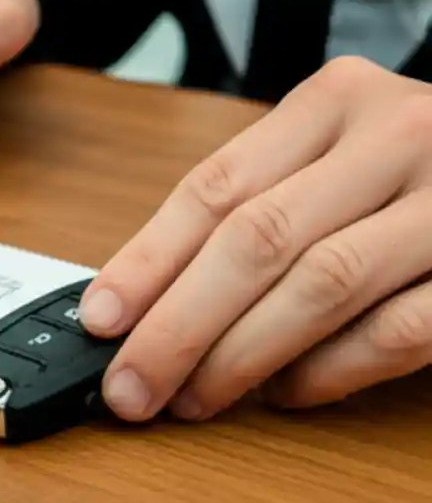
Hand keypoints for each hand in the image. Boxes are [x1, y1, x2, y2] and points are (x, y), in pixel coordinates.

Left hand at [80, 57, 431, 420]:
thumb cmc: (407, 173)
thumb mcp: (329, 159)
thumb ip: (253, 211)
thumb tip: (141, 305)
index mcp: (335, 103)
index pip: (215, 188)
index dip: (148, 262)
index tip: (100, 321)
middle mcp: (396, 138)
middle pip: (257, 239)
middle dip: (178, 325)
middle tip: (132, 386)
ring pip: (321, 286)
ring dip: (240, 356)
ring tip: (191, 399)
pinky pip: (397, 333)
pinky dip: (328, 372)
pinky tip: (284, 394)